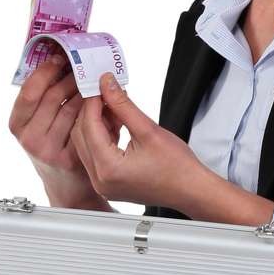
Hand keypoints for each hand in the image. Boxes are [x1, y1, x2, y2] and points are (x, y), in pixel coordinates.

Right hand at [8, 56, 107, 207]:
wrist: (67, 186)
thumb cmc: (57, 146)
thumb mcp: (41, 123)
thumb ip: (47, 96)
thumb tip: (60, 60)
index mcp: (18, 124)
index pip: (30, 91)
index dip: (45, 71)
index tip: (60, 57)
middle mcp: (30, 138)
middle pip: (53, 96)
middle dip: (70, 76)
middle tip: (84, 63)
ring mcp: (49, 150)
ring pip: (71, 109)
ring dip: (85, 90)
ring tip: (95, 77)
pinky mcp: (68, 158)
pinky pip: (85, 125)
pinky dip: (96, 110)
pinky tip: (102, 100)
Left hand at [69, 73, 206, 210]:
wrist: (191, 190)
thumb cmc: (177, 168)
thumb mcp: (148, 129)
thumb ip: (123, 105)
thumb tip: (107, 85)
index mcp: (109, 168)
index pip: (89, 126)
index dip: (93, 101)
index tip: (100, 84)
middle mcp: (100, 180)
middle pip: (82, 135)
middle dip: (92, 111)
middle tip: (105, 92)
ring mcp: (103, 184)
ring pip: (86, 144)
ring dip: (96, 123)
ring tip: (114, 107)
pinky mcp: (108, 183)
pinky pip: (95, 155)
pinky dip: (102, 137)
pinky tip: (116, 123)